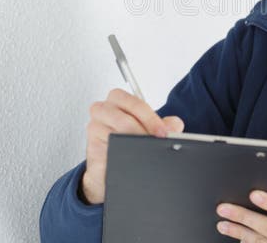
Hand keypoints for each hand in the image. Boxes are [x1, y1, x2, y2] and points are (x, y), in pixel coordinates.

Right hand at [81, 88, 183, 203]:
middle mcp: (104, 109)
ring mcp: (95, 126)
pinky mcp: (92, 145)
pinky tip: (131, 158)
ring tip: (146, 150)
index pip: (134, 102)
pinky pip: (107, 148)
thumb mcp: (150, 129)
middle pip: (124, 117)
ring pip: (114, 132)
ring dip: (133, 142)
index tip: (164, 132)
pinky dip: (121, 153)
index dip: (151, 117)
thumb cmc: (129, 142)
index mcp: (118, 100)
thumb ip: (165, 125)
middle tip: (156, 142)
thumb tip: (175, 125)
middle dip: (143, 130)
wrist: (110, 166)